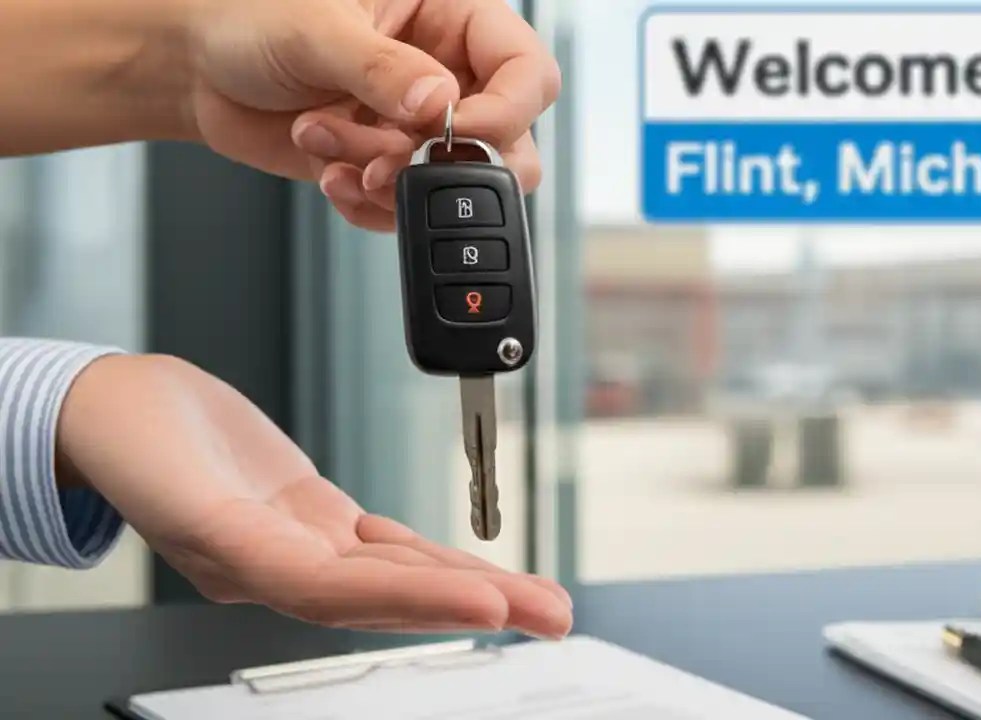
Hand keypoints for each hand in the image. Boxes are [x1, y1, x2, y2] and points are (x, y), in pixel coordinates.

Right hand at [56, 354, 572, 636]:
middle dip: (474, 602)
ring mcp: (305, 545)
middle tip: (552, 614)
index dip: (418, 597)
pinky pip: (388, 545)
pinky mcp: (316, 518)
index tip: (490, 601)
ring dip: (474, 585)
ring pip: (401, 572)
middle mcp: (285, 566)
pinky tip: (485, 571)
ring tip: (543, 602)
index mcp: (248, 563)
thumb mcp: (172, 479)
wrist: (118, 408)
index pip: (344, 593)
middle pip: (391, 593)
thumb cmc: (130, 436)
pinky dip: (437, 556)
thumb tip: (282, 566)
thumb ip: (225, 526)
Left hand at [186, 0, 559, 230]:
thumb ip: (381, 67)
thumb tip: (439, 105)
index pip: (525, 69)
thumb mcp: (317, 27)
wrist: (197, 67)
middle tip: (395, 157)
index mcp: (451, 14)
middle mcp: (446, 71)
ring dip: (395, 181)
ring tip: (337, 151)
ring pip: (456, 182)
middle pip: (511, 139)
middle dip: (450, 161)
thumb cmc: (250, 15)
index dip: (506, 109)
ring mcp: (419, 125)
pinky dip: (369, 203)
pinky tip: (329, 170)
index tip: (455, 129)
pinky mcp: (389, 165)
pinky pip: (408, 206)